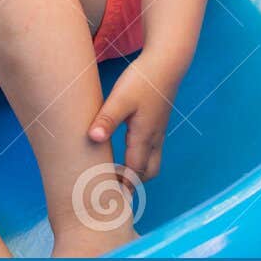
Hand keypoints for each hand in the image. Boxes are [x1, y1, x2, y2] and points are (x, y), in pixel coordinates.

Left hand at [86, 51, 187, 182]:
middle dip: (134, 183)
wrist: (167, 62)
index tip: (111, 198)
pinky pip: (152, 148)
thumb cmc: (143, 80)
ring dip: (139, 170)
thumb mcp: (120, 98)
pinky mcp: (158, 121)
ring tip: (118, 172)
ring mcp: (158, 130)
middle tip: (114, 187)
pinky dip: (141, 156)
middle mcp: (154, 137)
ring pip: (152, 160)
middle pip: (148, 171)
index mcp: (144, 136)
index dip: (124, 185)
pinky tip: (127, 148)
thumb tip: (93, 139)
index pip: (135, 171)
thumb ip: (107, 119)